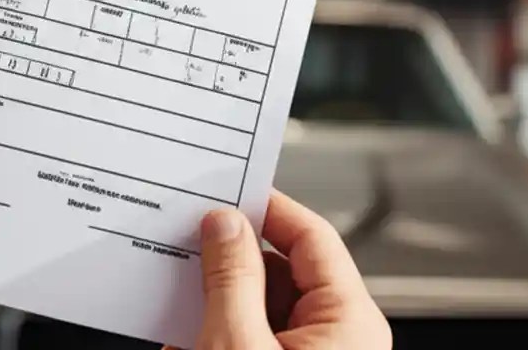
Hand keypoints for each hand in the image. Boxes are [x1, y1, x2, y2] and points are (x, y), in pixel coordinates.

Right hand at [183, 191, 390, 348]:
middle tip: (185, 253)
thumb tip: (225, 226)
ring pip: (261, 309)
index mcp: (350, 321)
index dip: (267, 208)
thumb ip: (231, 279)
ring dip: (215, 310)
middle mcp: (341, 338)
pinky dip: (219, 337)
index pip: (311, 236)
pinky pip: (255, 338)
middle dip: (227, 268)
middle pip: (280, 272)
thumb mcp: (237, 346)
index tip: (225, 194)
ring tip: (178, 317)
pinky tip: (184, 342)